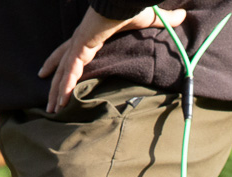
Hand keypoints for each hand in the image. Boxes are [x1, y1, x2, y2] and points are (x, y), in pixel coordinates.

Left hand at [39, 6, 185, 113]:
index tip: (50, 73)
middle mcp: (80, 40)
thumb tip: (183, 16)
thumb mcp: (147, 18)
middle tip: (47, 101)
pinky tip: (60, 102)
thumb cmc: (130, 4)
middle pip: (62, 66)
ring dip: (57, 92)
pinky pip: (71, 72)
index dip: (61, 63)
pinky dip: (65, 87)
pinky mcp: (81, 48)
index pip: (71, 52)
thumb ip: (163, 20)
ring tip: (51, 110)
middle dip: (54, 84)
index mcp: (89, 34)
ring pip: (63, 73)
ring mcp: (78, 45)